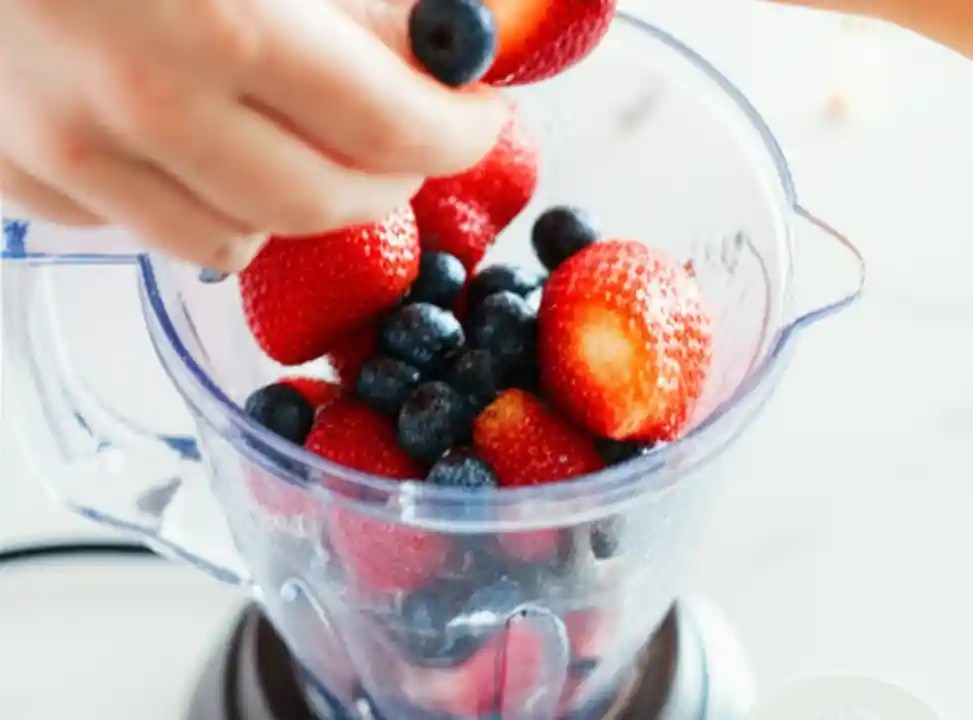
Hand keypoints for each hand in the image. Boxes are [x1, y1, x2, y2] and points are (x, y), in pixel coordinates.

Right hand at [0, 0, 505, 269]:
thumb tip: (445, 31)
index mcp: (226, 20)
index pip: (394, 125)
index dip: (460, 131)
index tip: (482, 112)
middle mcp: (142, 106)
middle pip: (323, 204)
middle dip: (392, 177)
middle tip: (413, 134)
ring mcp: (63, 149)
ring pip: (230, 240)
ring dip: (292, 202)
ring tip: (304, 140)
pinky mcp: (8, 171)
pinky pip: (130, 227)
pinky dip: (184, 198)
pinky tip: (184, 136)